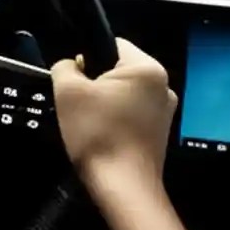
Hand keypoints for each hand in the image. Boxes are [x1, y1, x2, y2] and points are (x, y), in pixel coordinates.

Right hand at [51, 38, 176, 191]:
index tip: (74, 81)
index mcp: (148, 68)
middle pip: (118, 70)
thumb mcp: (67, 92)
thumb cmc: (97, 134)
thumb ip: (64, 67)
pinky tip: (103, 136)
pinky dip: (116, 119)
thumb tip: (70, 65)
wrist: (122, 187)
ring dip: (105, 102)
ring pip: (124, 93)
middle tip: (78, 104)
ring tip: (89, 122)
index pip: (111, 43)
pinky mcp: (160, 131)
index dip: (86, 57)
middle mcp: (164, 85)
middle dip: (96, 82)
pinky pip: (132, 113)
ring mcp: (165, 110)